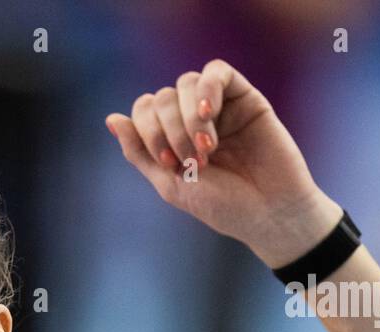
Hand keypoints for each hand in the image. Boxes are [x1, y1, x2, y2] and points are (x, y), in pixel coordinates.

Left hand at [106, 59, 341, 266]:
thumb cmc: (222, 205)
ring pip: (186, 83)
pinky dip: (207, 89)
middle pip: (163, 97)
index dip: (147, 131)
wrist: (269, 212)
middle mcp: (193, 118)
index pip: (144, 109)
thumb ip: (139, 152)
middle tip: (192, 161)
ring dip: (189, 117)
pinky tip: (210, 114)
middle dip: (170, 130)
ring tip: (207, 148)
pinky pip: (217, 71)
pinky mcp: (246, 97)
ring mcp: (219, 106)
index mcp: (172, 137)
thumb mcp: (170, 184)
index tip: (169, 163)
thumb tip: (111, 118)